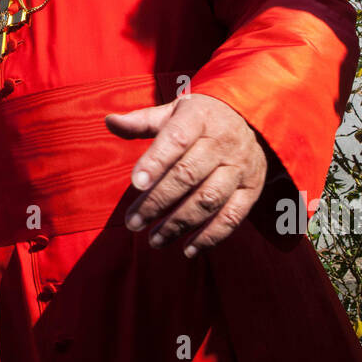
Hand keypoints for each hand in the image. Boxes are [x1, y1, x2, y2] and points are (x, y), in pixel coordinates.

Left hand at [105, 93, 267, 256]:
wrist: (250, 120)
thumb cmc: (200, 119)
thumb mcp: (173, 112)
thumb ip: (142, 121)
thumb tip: (110, 121)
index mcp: (199, 118)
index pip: (176, 140)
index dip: (155, 162)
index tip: (135, 184)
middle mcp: (223, 142)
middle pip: (188, 175)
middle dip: (157, 202)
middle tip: (133, 223)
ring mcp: (240, 167)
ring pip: (208, 199)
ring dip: (179, 224)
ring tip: (154, 239)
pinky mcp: (251, 189)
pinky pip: (232, 217)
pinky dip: (211, 237)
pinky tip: (188, 250)